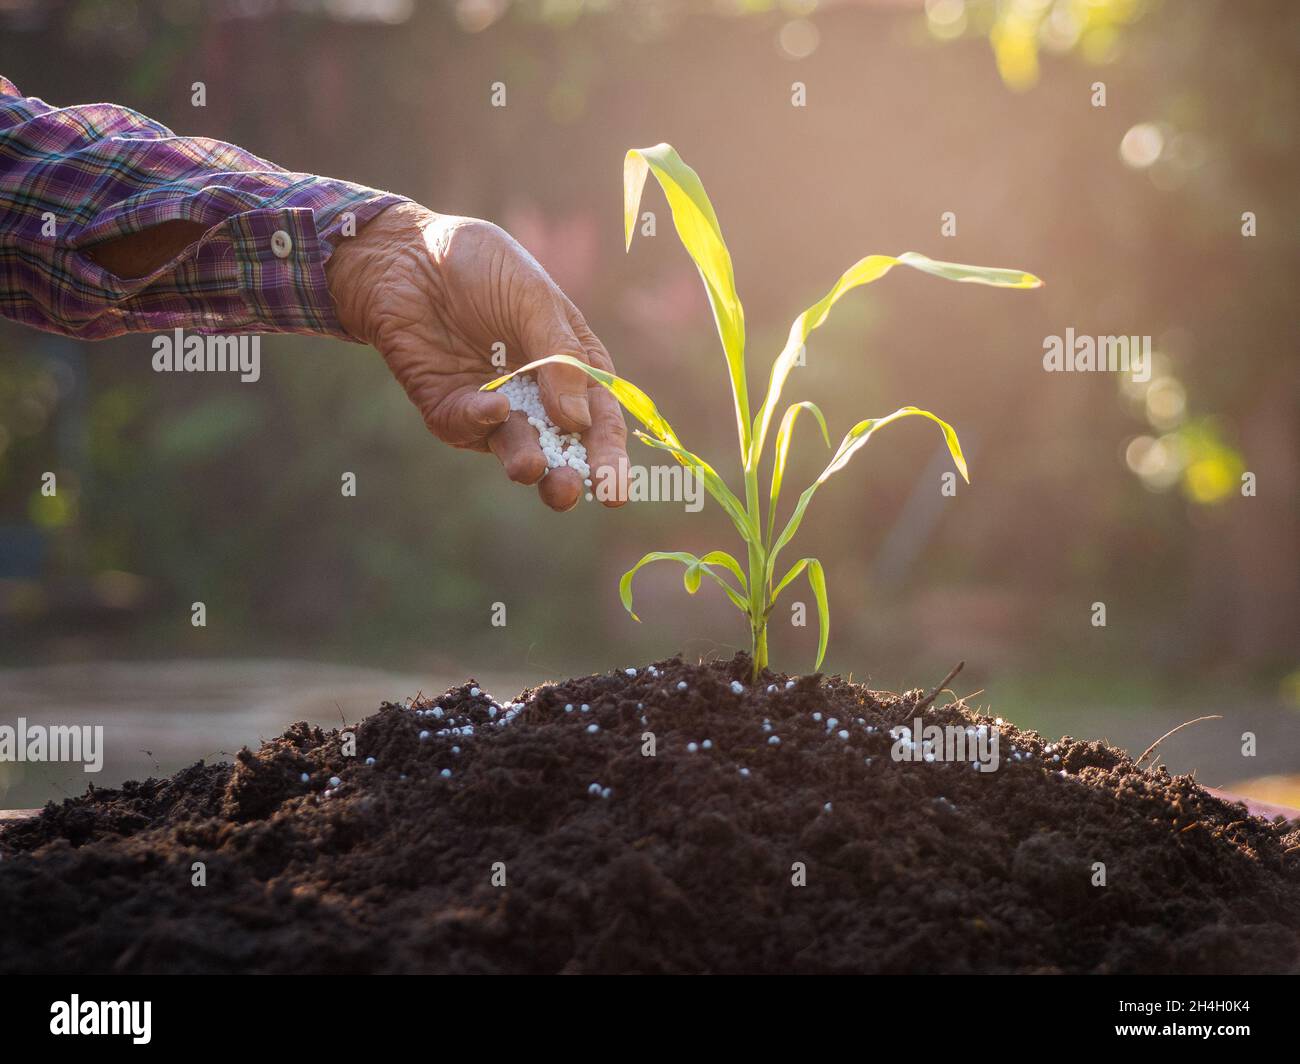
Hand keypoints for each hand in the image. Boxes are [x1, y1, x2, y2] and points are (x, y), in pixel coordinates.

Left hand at [327, 202, 627, 510]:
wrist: (407, 254)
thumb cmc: (482, 266)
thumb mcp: (534, 299)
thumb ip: (559, 358)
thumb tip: (579, 421)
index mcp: (574, 366)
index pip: (600, 420)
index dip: (609, 455)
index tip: (613, 486)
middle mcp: (539, 395)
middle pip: (563, 449)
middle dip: (569, 475)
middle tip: (568, 489)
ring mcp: (496, 406)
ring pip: (517, 450)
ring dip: (527, 463)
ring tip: (532, 469)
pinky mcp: (451, 409)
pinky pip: (468, 427)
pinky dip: (480, 422)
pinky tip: (492, 407)